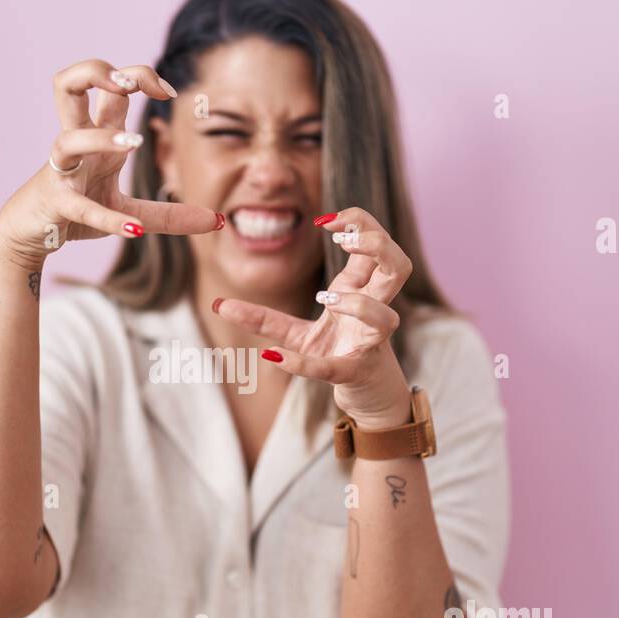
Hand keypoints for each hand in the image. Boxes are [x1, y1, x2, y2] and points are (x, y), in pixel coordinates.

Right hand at [0, 58, 221, 267]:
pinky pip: (79, 206)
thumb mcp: (130, 212)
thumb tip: (216, 221)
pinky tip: (133, 230)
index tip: (168, 91)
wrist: (29, 236)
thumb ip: (171, 215)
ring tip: (134, 144)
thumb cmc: (75, 211)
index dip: (139, 77)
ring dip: (102, 138)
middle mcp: (77, 144)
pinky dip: (108, 218)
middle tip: (125, 84)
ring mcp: (63, 171)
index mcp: (96, 136)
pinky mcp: (57, 203)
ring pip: (69, 138)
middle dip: (96, 72)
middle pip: (69, 85)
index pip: (112, 87)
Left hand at [213, 207, 415, 426]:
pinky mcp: (352, 374)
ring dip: (358, 305)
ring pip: (386, 317)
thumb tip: (219, 305)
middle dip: (377, 244)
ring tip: (325, 300)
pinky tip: (274, 357)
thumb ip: (262, 317)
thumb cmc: (339, 354)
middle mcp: (374, 311)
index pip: (376, 244)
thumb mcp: (296, 333)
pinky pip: (333, 368)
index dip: (359, 223)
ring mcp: (368, 344)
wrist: (365, 396)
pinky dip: (301, 364)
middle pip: (399, 267)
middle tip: (344, 241)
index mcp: (362, 291)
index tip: (324, 221)